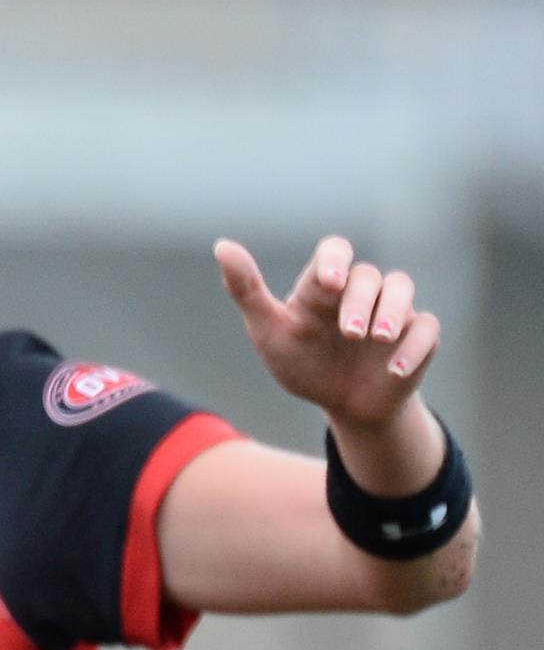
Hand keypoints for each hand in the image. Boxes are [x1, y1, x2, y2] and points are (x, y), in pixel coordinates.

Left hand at [214, 236, 441, 428]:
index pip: (334, 251)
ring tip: (378, 337)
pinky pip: (427, 328)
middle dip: (358, 302)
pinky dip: (414, 346)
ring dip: (392, 311)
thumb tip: (222, 245)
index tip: (329, 283)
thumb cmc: (302, 362)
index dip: (335, 260)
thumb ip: (246, 291)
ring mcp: (392, 312)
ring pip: (401, 288)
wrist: (341, 404)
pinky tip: (396, 370)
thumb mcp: (269, 331)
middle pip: (367, 275)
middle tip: (348, 334)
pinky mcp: (417, 337)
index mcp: (323, 287)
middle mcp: (360, 292)